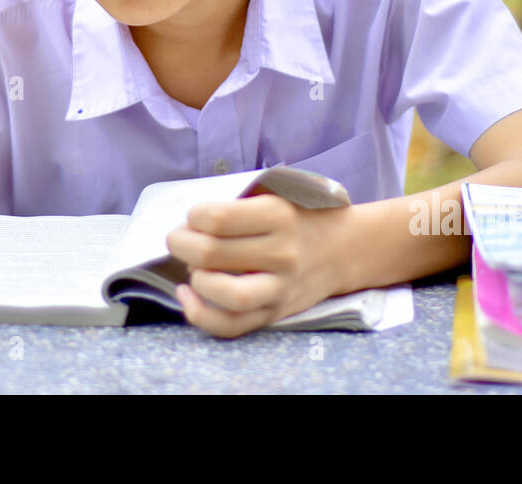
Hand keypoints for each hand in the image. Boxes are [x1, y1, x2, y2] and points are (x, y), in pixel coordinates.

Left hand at [164, 190, 351, 338]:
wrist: (344, 248)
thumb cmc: (296, 217)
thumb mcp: (273, 196)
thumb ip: (235, 206)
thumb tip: (186, 227)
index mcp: (278, 215)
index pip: (216, 218)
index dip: (193, 216)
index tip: (194, 216)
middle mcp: (282, 253)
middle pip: (211, 253)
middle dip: (181, 244)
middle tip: (178, 239)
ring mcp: (280, 288)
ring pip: (226, 295)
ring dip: (195, 280)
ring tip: (192, 268)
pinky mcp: (276, 313)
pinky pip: (232, 325)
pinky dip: (200, 314)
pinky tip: (187, 295)